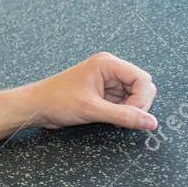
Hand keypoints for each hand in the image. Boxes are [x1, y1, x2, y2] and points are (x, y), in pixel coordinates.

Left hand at [29, 53, 158, 131]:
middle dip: (137, 105)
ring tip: (111, 119)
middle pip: (142, 87)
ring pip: (135, 96)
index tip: (133, 116)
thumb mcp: (92, 109)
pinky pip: (124, 102)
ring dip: (129, 110)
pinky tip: (109, 118)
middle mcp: (110, 69)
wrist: (35, 107)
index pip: (143, 79)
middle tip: (122, 119)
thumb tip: (151, 122)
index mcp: (107, 64)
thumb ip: (124, 116)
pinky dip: (122, 112)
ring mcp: (107, 81)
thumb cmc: (56, 101)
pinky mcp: (104, 93)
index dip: (142, 99)